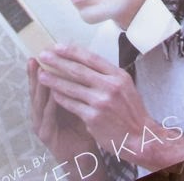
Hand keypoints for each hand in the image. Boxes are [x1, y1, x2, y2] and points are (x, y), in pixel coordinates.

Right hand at [28, 57, 94, 164]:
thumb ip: (73, 85)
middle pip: (36, 89)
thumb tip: (78, 61)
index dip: (42, 67)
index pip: (42, 81)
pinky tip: (52, 94)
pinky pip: (48, 117)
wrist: (83, 154)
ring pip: (38, 102)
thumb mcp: (76, 101)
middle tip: (35, 58)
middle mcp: (40, 111)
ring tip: (40, 72)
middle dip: (35, 73)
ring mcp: (40, 123)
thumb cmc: (81, 125)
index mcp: (46, 101)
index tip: (43, 51)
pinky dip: (50, 105)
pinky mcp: (45, 135)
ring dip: (39, 87)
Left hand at [36, 45, 183, 171]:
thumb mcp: (125, 85)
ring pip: (71, 88)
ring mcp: (101, 103)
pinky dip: (61, 98)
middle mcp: (110, 87)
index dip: (72, 51)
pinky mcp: (93, 118)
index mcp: (118, 76)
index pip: (91, 58)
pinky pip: (72, 105)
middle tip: (43, 56)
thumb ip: (106, 74)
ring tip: (42, 75)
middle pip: (78, 70)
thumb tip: (82, 60)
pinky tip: (53, 94)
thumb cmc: (131, 111)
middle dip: (57, 62)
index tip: (57, 46)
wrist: (141, 138)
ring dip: (54, 80)